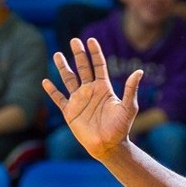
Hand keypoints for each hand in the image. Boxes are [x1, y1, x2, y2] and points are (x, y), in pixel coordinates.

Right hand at [45, 37, 143, 160]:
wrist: (109, 146)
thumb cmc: (121, 128)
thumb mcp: (128, 108)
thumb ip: (131, 90)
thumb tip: (139, 71)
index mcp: (104, 88)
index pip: (98, 66)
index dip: (95, 53)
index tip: (91, 40)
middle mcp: (90, 91)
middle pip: (83, 68)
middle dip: (78, 54)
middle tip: (74, 40)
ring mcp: (79, 100)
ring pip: (68, 79)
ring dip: (63, 67)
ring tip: (57, 54)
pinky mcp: (70, 111)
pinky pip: (59, 98)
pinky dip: (52, 90)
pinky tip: (46, 81)